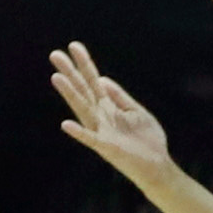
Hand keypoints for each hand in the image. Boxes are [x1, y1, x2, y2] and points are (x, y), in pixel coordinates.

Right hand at [50, 43, 174, 185]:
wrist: (158, 166)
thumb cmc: (147, 141)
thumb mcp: (135, 111)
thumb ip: (119, 96)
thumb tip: (102, 79)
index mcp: (108, 107)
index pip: (93, 81)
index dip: (84, 64)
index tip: (74, 46)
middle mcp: (101, 117)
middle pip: (83, 90)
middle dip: (70, 72)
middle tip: (55, 54)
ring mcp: (102, 132)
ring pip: (82, 109)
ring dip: (69, 93)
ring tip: (57, 77)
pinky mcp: (106, 148)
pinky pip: (90, 139)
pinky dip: (79, 132)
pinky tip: (66, 124)